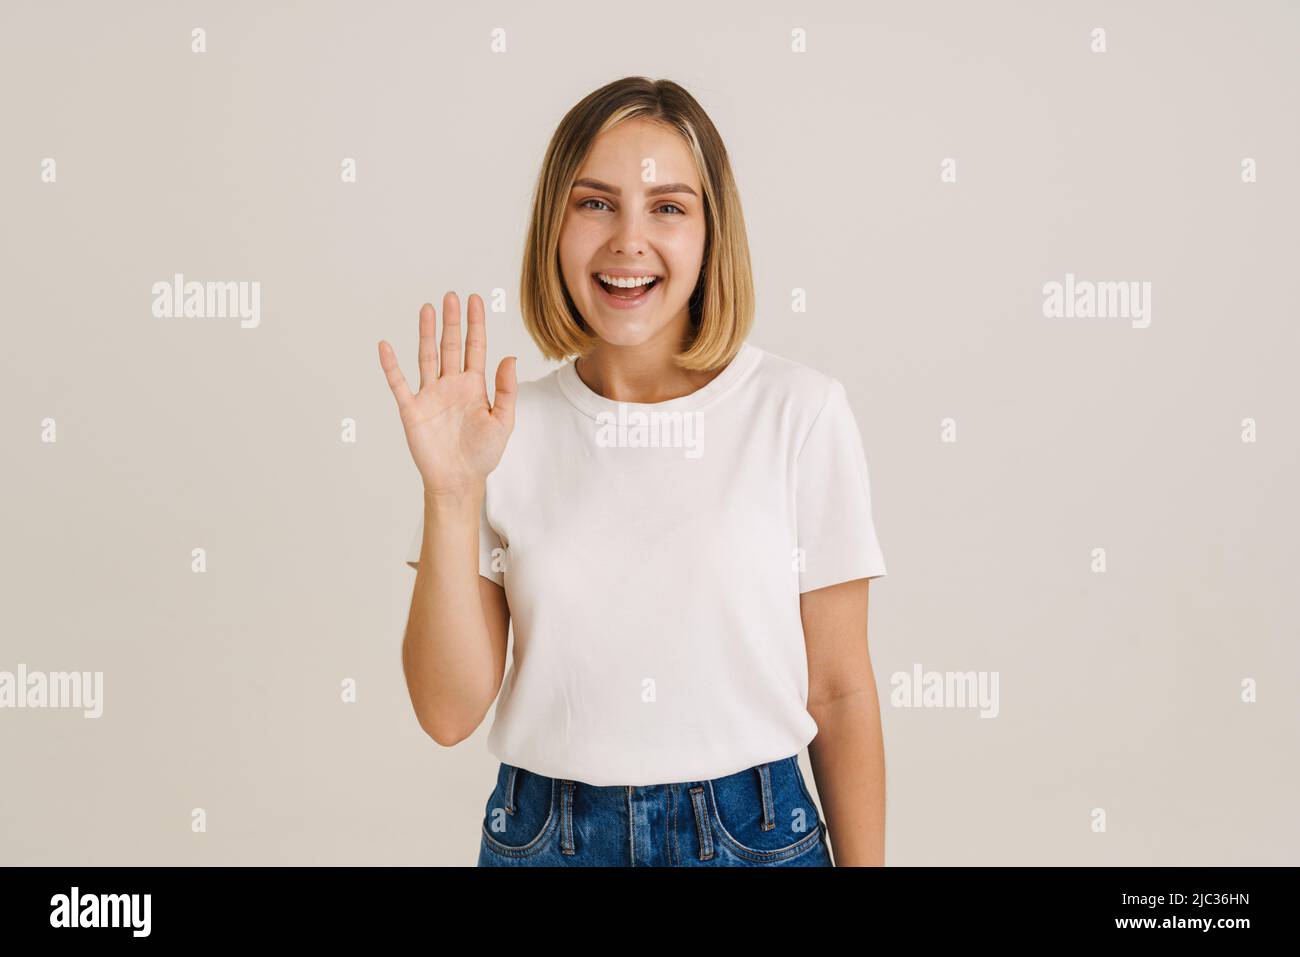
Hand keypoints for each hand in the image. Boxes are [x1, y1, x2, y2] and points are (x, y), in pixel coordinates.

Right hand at [378, 292, 516, 498]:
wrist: (459, 481)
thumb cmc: (483, 454)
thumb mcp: (503, 421)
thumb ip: (506, 390)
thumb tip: (510, 357)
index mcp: (474, 386)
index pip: (475, 347)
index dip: (475, 324)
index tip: (475, 301)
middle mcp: (451, 385)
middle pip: (450, 345)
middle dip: (451, 321)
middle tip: (450, 296)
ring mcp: (430, 395)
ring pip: (427, 356)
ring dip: (426, 333)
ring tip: (427, 309)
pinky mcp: (412, 409)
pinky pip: (399, 384)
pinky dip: (391, 366)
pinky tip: (385, 346)